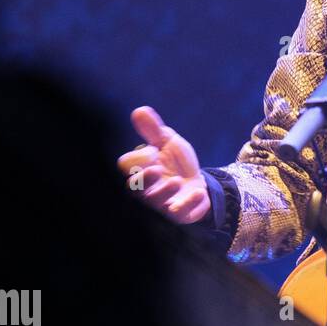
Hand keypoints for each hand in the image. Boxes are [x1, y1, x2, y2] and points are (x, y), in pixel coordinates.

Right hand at [116, 106, 210, 224]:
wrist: (200, 185)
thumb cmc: (177, 164)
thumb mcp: (168, 144)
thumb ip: (154, 130)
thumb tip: (140, 110)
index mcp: (139, 170)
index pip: (126, 167)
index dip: (137, 159)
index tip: (154, 151)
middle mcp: (145, 189)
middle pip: (134, 189)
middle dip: (143, 180)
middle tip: (157, 168)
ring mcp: (161, 204)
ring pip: (154, 203)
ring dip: (164, 192)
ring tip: (177, 181)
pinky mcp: (178, 214)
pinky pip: (179, 214)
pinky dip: (188, 204)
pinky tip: (198, 193)